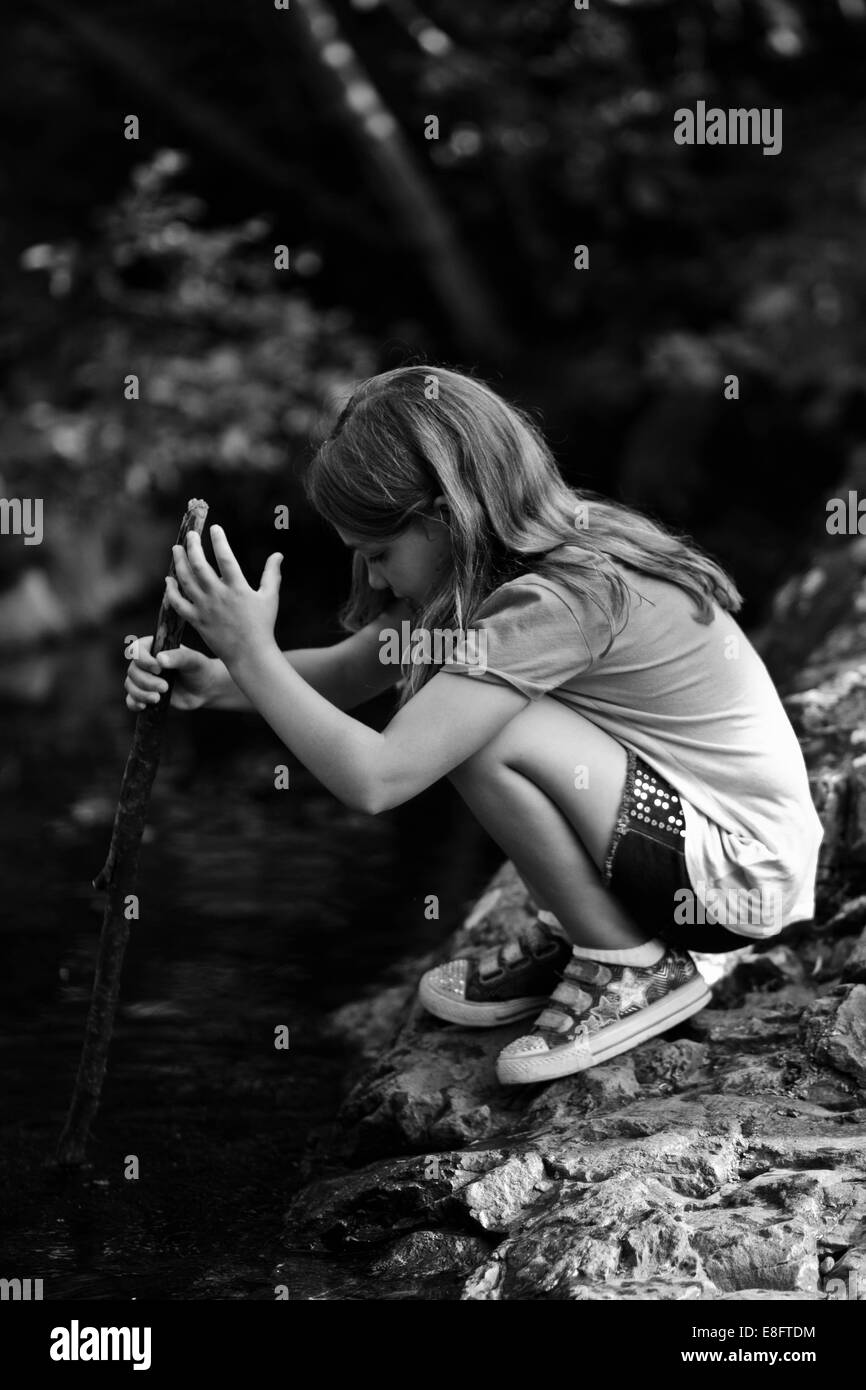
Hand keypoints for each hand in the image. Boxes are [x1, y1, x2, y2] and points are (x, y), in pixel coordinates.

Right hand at [124, 635, 219, 711]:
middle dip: (146, 681)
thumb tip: (160, 659)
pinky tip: (143, 706)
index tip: (158, 669)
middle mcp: (146, 662)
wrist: (205, 689)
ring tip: (157, 698)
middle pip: (133, 670)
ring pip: (130, 685)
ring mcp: (144, 678)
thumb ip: (178, 657)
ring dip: (141, 693)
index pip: (137, 650)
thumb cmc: (199, 670)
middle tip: (165, 687)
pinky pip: (131, 699)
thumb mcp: (193, 660)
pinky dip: (134, 703)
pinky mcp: (145, 694)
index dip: (143, 660)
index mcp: (154, 647)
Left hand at [164, 524, 282, 667]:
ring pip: (186, 580)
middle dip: (193, 547)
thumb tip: (278, 554)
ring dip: (179, 562)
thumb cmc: (263, 625)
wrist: (250, 654)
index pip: (225, 558)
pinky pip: (179, 603)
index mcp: (237, 588)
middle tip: (190, 535)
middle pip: (199, 565)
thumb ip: (272, 574)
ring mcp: (205, 608)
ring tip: (176, 549)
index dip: (219, 541)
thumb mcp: (270, 597)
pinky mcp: (196, 620)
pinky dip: (171, 591)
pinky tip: (169, 580)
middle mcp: (219, 596)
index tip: (214, 528)